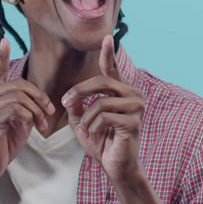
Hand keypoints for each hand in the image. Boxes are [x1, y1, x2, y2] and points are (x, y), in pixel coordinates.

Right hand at [0, 38, 54, 185]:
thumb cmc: (3, 144)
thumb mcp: (17, 121)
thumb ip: (24, 106)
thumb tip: (37, 100)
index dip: (1, 56)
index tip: (5, 41)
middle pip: (19, 84)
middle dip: (39, 97)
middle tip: (49, 112)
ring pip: (20, 97)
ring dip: (37, 111)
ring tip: (41, 125)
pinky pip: (17, 109)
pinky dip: (30, 117)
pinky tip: (32, 127)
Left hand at [62, 34, 144, 182]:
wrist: (115, 166)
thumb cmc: (101, 143)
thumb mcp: (82, 122)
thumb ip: (75, 107)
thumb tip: (69, 97)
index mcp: (121, 92)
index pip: (113, 68)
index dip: (108, 53)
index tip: (106, 37)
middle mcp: (132, 95)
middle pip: (101, 81)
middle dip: (79, 91)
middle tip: (65, 101)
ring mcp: (136, 108)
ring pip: (101, 102)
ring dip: (86, 117)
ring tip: (86, 129)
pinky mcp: (134, 122)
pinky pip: (104, 117)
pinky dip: (93, 127)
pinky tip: (95, 134)